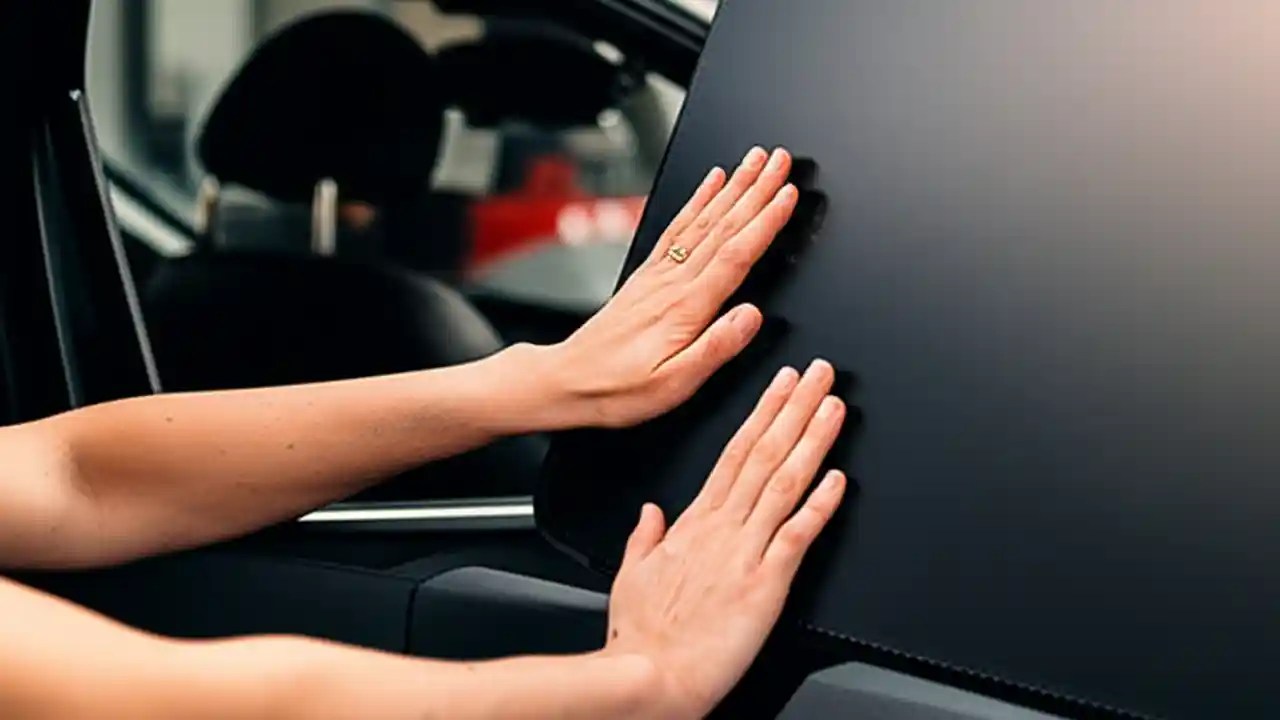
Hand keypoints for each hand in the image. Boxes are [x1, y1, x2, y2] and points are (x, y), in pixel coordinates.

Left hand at [547, 146, 797, 428]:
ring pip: (703, 219)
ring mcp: (658, 275)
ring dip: (733, 187)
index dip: (766, 222)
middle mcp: (673, 282)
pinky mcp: (646, 276)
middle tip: (780, 159)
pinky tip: (710, 185)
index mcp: (686, 308)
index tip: (789, 194)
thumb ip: (716, 348)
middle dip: (757, 189)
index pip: (736, 255)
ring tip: (754, 160)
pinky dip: (698, 201)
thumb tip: (751, 316)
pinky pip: (678, 228)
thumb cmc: (619, 390)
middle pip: (724, 226)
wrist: (566, 382)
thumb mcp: (675, 385)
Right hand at [603, 360, 847, 718]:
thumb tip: (651, 510)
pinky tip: (839, 479)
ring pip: (784, 482)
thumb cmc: (642, 636)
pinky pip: (797, 536)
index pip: (735, 453)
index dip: (763, 414)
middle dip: (794, 408)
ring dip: (812, 440)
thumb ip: (646, 537)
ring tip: (834, 406)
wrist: (649, 677)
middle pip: (764, 454)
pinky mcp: (765, 584)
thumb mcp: (631, 575)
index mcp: (694, 524)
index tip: (781, 386)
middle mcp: (722, 529)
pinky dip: (819, 505)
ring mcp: (745, 553)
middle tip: (818, 374)